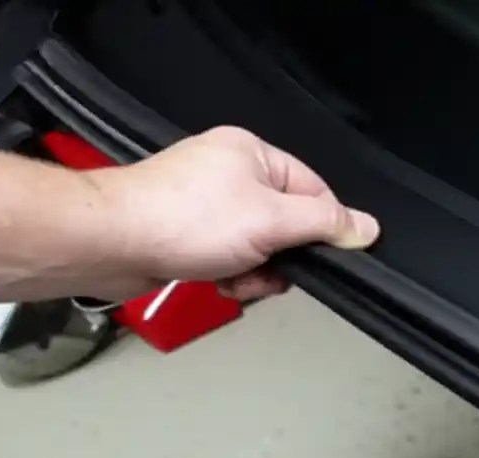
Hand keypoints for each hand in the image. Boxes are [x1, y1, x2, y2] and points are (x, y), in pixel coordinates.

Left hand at [89, 126, 379, 299]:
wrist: (111, 243)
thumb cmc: (184, 220)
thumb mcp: (271, 221)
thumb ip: (325, 224)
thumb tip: (367, 227)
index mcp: (253, 154)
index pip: (314, 190)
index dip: (322, 228)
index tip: (323, 257)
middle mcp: (230, 173)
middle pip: (287, 224)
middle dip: (280, 258)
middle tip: (264, 271)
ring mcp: (207, 204)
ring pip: (259, 246)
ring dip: (254, 272)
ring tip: (232, 279)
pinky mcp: (187, 232)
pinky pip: (230, 256)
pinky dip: (229, 274)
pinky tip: (215, 281)